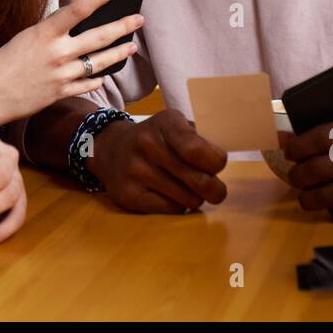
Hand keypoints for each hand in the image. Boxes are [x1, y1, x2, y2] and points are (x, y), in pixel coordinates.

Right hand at [0, 0, 142, 129]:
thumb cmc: (4, 63)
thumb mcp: (26, 37)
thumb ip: (51, 31)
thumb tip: (75, 22)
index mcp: (45, 33)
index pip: (79, 9)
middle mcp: (57, 53)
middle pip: (98, 37)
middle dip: (122, 26)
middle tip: (139, 19)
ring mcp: (61, 75)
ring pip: (99, 62)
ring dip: (118, 53)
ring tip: (131, 46)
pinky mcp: (61, 93)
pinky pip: (88, 84)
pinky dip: (97, 78)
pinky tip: (105, 74)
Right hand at [87, 108, 227, 213]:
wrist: (110, 150)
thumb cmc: (156, 139)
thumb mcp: (175, 125)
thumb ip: (200, 139)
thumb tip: (222, 163)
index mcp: (165, 122)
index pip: (198, 150)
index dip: (216, 162)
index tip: (216, 164)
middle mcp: (147, 143)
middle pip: (200, 181)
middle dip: (215, 188)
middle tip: (214, 188)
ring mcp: (135, 171)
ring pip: (189, 199)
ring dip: (195, 197)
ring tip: (187, 188)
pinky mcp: (129, 195)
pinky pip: (172, 210)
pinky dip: (178, 206)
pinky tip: (170, 194)